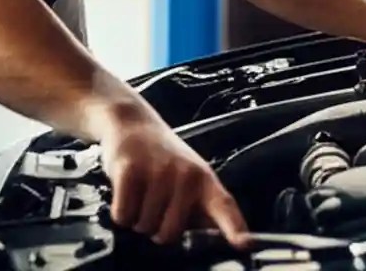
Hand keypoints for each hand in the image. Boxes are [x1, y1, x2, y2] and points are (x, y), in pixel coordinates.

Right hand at [99, 107, 249, 248]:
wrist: (132, 122)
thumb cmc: (161, 158)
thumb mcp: (188, 176)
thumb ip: (200, 208)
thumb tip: (208, 236)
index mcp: (205, 180)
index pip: (224, 207)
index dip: (234, 228)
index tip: (245, 244)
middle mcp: (185, 176)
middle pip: (170, 233)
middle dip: (156, 228)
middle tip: (154, 205)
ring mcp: (158, 172)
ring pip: (144, 226)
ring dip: (137, 218)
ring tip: (140, 194)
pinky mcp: (130, 170)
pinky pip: (123, 215)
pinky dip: (121, 212)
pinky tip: (125, 193)